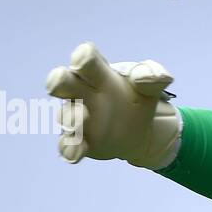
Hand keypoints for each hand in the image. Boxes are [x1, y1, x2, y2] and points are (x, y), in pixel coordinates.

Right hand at [45, 42, 181, 167]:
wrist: (144, 130)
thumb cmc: (139, 97)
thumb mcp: (152, 84)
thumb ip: (152, 75)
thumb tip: (143, 78)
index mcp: (98, 74)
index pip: (86, 61)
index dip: (82, 57)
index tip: (83, 57)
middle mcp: (82, 93)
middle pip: (63, 82)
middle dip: (58, 80)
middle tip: (59, 79)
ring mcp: (79, 118)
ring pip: (66, 116)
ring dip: (70, 117)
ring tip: (81, 118)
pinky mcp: (81, 142)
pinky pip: (68, 145)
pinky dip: (69, 149)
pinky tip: (75, 154)